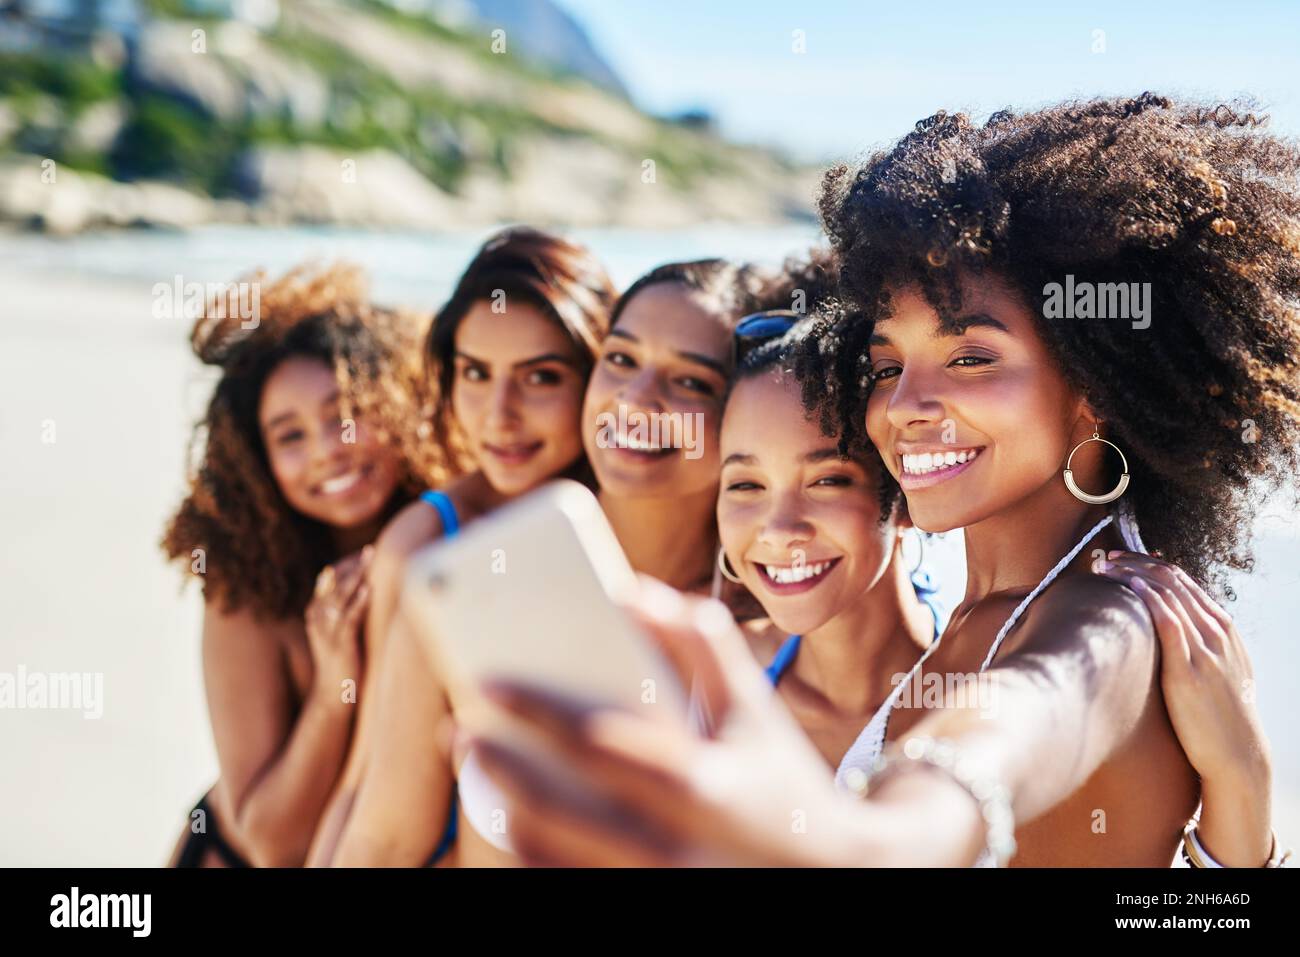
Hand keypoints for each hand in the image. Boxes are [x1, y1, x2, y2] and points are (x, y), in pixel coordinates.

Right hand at [305, 546, 372, 692]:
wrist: (332, 693)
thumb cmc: (340, 659)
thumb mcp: (337, 630)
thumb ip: (343, 609)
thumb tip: (359, 586)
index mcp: (315, 612)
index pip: (328, 580)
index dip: (345, 564)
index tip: (362, 552)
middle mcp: (317, 619)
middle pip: (334, 584)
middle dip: (351, 565)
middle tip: (369, 550)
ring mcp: (327, 631)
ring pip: (339, 597)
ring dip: (356, 577)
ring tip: (369, 561)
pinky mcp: (340, 644)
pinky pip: (348, 619)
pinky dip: (358, 603)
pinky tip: (369, 590)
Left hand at [470, 577, 871, 866]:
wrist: (832, 877)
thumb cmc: (781, 781)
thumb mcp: (755, 712)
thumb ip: (703, 646)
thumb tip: (637, 592)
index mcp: (701, 785)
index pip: (601, 743)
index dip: (538, 712)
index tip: (487, 683)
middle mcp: (672, 844)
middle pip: (559, 810)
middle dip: (500, 767)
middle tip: (462, 733)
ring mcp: (654, 886)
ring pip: (551, 859)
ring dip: (504, 813)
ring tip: (481, 770)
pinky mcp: (643, 907)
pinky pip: (567, 885)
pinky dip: (534, 852)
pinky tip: (515, 818)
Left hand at [1094, 551, 1273, 865]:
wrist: (1237, 753)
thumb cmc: (1218, 713)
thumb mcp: (1216, 668)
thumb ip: (1194, 643)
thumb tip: (1160, 627)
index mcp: (1221, 627)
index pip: (1182, 580)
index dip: (1147, 564)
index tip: (1119, 560)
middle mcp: (1216, 632)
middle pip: (1173, 580)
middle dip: (1136, 564)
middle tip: (1105, 558)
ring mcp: (1205, 650)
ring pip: (1170, 595)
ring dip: (1134, 576)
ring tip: (1105, 569)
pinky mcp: (1190, 672)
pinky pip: (1171, 626)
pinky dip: (1151, 602)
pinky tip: (1131, 590)